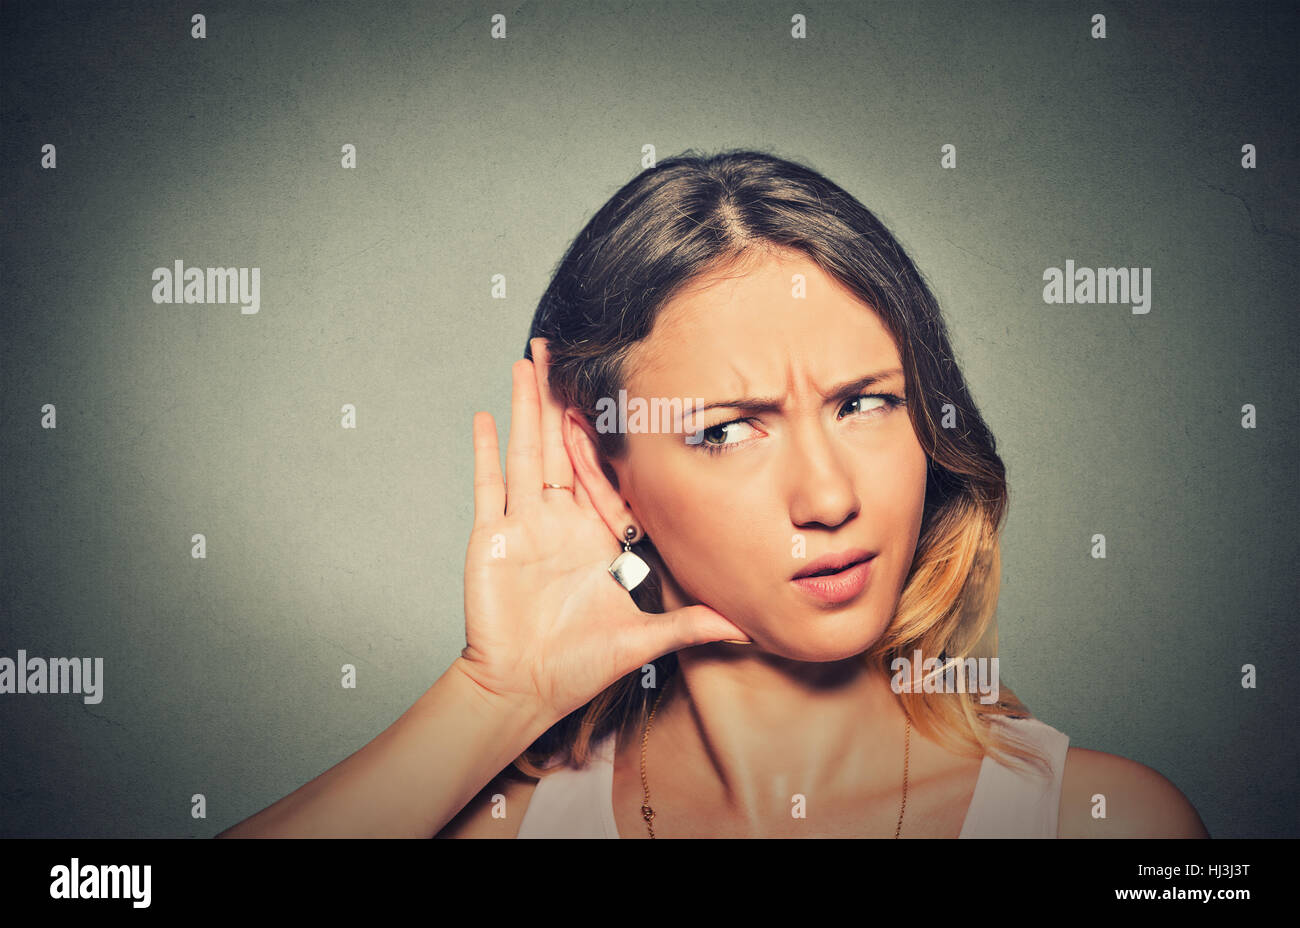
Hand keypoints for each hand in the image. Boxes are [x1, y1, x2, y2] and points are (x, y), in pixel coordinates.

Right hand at [457, 338, 750, 725]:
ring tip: (527, 361)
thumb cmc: (578, 666)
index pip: (601, 472)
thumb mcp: (643, 639)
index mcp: (594, 535)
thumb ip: (690, 626)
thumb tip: (745, 628)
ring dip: (526, 407)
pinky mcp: (492, 539)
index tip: (612, 391)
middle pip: (560, 446)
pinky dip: (486, 452)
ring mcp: (524, 527)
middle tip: (561, 349)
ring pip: (527, 452)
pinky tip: (486, 416)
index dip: (603, 432)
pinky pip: (489, 486)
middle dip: (560, 397)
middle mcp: (558, 523)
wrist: (523, 689)